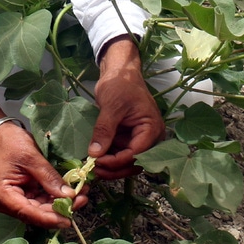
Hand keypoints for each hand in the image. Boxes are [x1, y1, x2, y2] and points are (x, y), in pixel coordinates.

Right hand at [0, 121, 86, 228]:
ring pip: (40, 209)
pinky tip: (70, 192)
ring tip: (80, 195)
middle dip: (59, 209)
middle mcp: (6, 202)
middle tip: (81, 200)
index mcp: (2, 194)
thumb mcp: (31, 157)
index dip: (50, 218)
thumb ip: (49, 178)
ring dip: (60, 204)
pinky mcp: (22, 195)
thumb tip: (69, 195)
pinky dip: (54, 197)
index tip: (68, 220)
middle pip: (36, 213)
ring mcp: (14, 200)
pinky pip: (40, 201)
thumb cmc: (10, 142)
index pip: (28, 213)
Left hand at [87, 37, 162, 180]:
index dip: (117, 161)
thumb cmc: (120, 85)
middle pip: (134, 163)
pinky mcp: (129, 138)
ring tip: (92, 167)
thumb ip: (104, 130)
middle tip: (93, 170)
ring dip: (111, 167)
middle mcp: (150, 138)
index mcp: (151, 128)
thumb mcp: (111, 106)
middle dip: (114, 168)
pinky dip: (109, 158)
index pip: (136, 153)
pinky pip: (121, 153)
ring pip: (127, 162)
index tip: (97, 161)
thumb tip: (95, 153)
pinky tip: (95, 159)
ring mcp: (140, 139)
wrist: (120, 73)